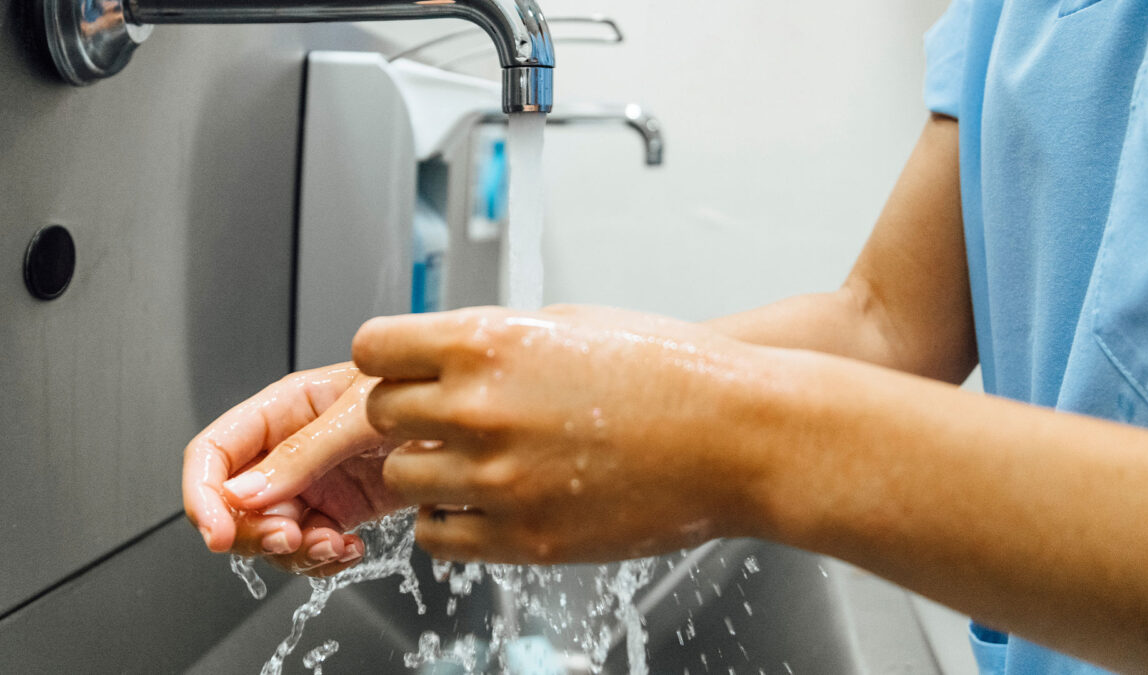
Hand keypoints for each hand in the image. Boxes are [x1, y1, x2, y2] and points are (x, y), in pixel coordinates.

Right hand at [182, 364, 405, 576]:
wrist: (474, 416)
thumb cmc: (423, 387)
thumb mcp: (361, 412)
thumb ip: (303, 451)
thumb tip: (245, 493)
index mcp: (282, 409)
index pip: (214, 451)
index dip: (203, 493)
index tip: (218, 530)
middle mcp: (289, 448)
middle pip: (235, 503)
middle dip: (256, 531)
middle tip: (292, 538)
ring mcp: (313, 482)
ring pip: (270, 533)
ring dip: (295, 550)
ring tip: (335, 544)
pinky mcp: (341, 510)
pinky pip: (309, 547)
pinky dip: (323, 558)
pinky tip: (351, 548)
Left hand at [352, 305, 778, 563]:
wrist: (737, 436)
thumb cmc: (671, 370)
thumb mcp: (570, 323)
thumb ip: (493, 340)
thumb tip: (444, 355)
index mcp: (488, 343)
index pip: (374, 348)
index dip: (386, 358)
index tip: (399, 368)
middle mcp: (480, 409)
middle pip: (378, 415)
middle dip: (406, 413)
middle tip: (442, 416)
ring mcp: (498, 479)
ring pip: (401, 479)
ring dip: (426, 468)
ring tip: (472, 460)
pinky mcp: (523, 538)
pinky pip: (437, 536)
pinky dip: (450, 518)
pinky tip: (486, 500)